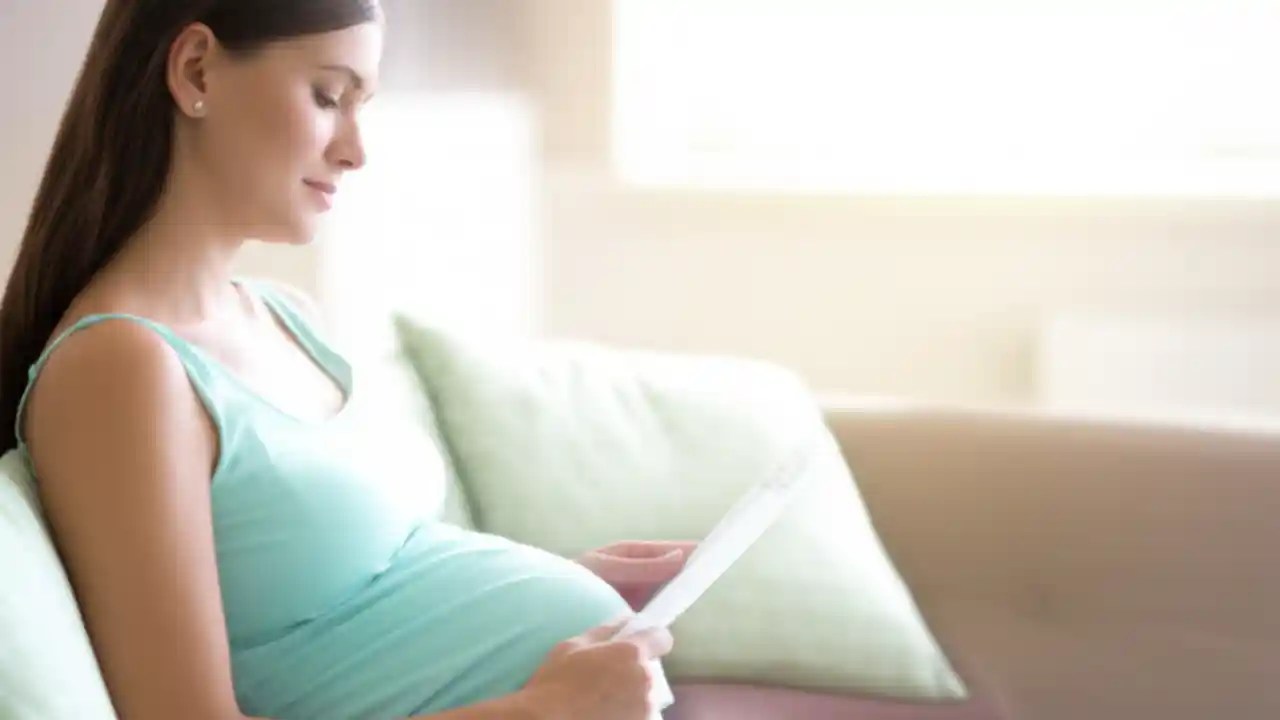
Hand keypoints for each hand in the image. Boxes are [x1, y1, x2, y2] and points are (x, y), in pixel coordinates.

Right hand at [520, 618, 673, 719]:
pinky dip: (628, 715)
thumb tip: (626, 618)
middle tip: (607, 681)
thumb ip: (605, 630)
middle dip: (634, 672)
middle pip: (650, 671)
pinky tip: (605, 715)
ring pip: (646, 697)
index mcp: (631, 653)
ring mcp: (645, 709)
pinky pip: (640, 716)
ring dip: (632, 698)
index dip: (652, 640)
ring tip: (604, 703)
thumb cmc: (555, 684)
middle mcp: (645, 680)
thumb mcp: (572, 646)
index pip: (662, 638)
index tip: (642, 646)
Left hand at [577, 540, 698, 609]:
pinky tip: (669, 620)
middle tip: (706, 577)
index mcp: (629, 554)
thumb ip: (642, 566)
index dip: (686, 550)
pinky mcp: (631, 614)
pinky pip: (652, 612)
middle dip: (684, 574)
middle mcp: (635, 572)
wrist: (551, 607)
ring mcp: (633, 593)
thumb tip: (679, 557)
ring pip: (662, 592)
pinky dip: (661, 615)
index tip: (708, 552)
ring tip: (692, 598)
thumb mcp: (607, 568)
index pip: (665, 550)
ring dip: (674, 596)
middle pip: (667, 571)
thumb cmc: (575, 580)